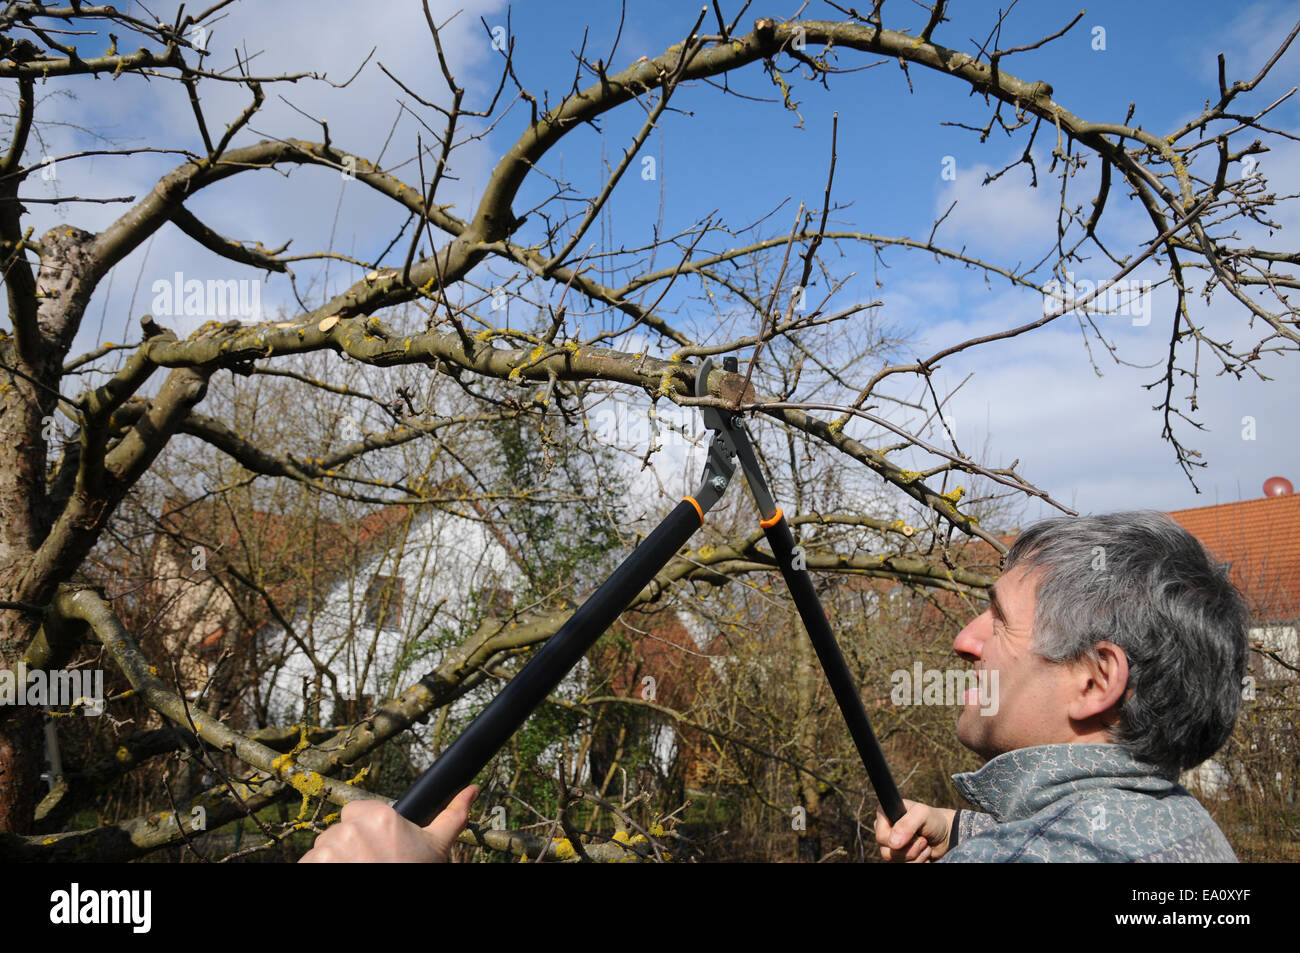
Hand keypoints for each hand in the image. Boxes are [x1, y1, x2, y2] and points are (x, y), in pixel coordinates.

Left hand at [299, 785, 478, 862]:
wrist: (400, 916)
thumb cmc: (418, 873)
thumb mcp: (436, 848)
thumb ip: (451, 815)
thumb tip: (470, 789)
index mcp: (381, 817)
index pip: (355, 812)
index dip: (363, 830)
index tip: (374, 849)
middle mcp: (352, 830)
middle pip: (337, 832)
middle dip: (347, 850)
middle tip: (367, 868)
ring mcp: (329, 851)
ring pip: (320, 851)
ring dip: (332, 864)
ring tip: (355, 875)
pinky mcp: (313, 868)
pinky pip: (306, 866)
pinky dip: (318, 872)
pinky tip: (340, 879)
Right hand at [875, 800, 955, 862]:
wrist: (946, 835)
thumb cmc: (933, 820)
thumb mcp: (922, 813)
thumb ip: (907, 824)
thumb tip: (893, 844)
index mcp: (885, 816)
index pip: (881, 836)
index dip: (896, 840)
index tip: (914, 835)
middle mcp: (886, 832)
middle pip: (887, 852)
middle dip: (910, 849)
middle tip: (923, 840)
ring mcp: (892, 847)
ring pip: (895, 861)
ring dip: (916, 856)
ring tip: (926, 846)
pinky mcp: (900, 859)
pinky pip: (903, 866)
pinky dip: (918, 863)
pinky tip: (924, 855)